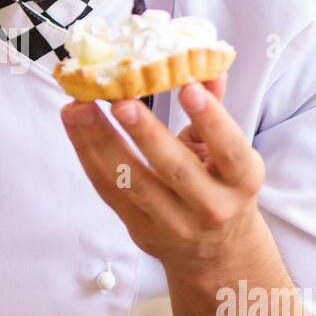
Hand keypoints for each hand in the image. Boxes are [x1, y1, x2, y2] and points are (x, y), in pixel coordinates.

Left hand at [59, 74, 265, 275]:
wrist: (216, 253)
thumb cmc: (221, 186)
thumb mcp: (228, 152)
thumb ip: (214, 108)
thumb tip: (204, 63)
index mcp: (241, 181)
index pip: (229, 150)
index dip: (211, 119)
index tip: (188, 88)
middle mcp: (210, 207)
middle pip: (174, 170)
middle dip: (145, 133)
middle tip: (121, 100)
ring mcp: (173, 223)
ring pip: (132, 181)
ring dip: (101, 141)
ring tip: (80, 107)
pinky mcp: (140, 229)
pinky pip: (108, 190)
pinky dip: (88, 154)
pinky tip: (75, 124)